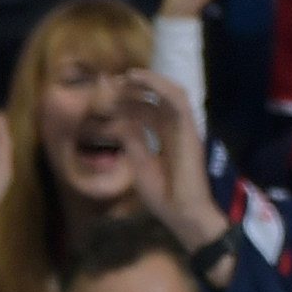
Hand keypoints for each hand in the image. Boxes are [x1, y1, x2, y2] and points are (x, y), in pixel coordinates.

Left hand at [118, 71, 227, 257]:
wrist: (184, 214)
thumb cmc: (164, 196)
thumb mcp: (140, 164)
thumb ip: (131, 140)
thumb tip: (116, 121)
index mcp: (164, 138)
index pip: (144, 112)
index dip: (125, 104)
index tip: (103, 97)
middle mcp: (174, 128)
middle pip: (153, 100)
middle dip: (131, 90)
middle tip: (108, 83)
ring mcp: (183, 126)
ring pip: (166, 93)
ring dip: (145, 82)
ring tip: (123, 77)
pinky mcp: (189, 127)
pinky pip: (176, 98)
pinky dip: (157, 85)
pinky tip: (137, 77)